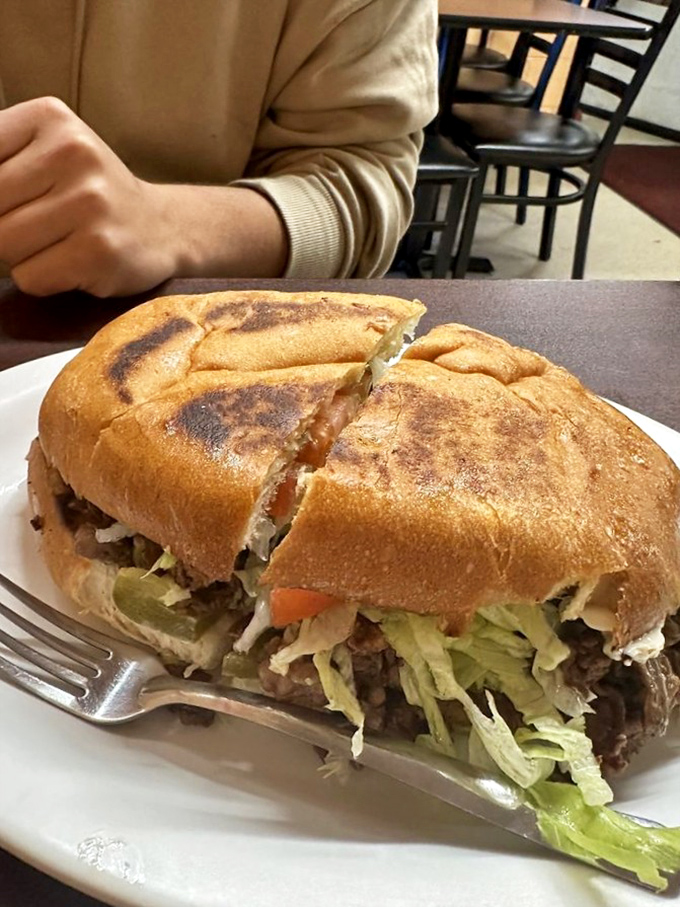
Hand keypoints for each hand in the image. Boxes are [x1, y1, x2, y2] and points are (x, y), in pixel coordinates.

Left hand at [0, 97, 288, 296]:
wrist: (163, 227)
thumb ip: (0, 160)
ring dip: (21, 255)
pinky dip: (43, 279)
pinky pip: (31, 277)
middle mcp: (73, 153)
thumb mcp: (45, 150)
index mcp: (51, 118)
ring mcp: (90, 203)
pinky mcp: (99, 250)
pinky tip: (72, 264)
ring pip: (4, 243)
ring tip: (57, 243)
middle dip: (2, 224)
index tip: (17, 200)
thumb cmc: (90, 193)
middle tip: (40, 224)